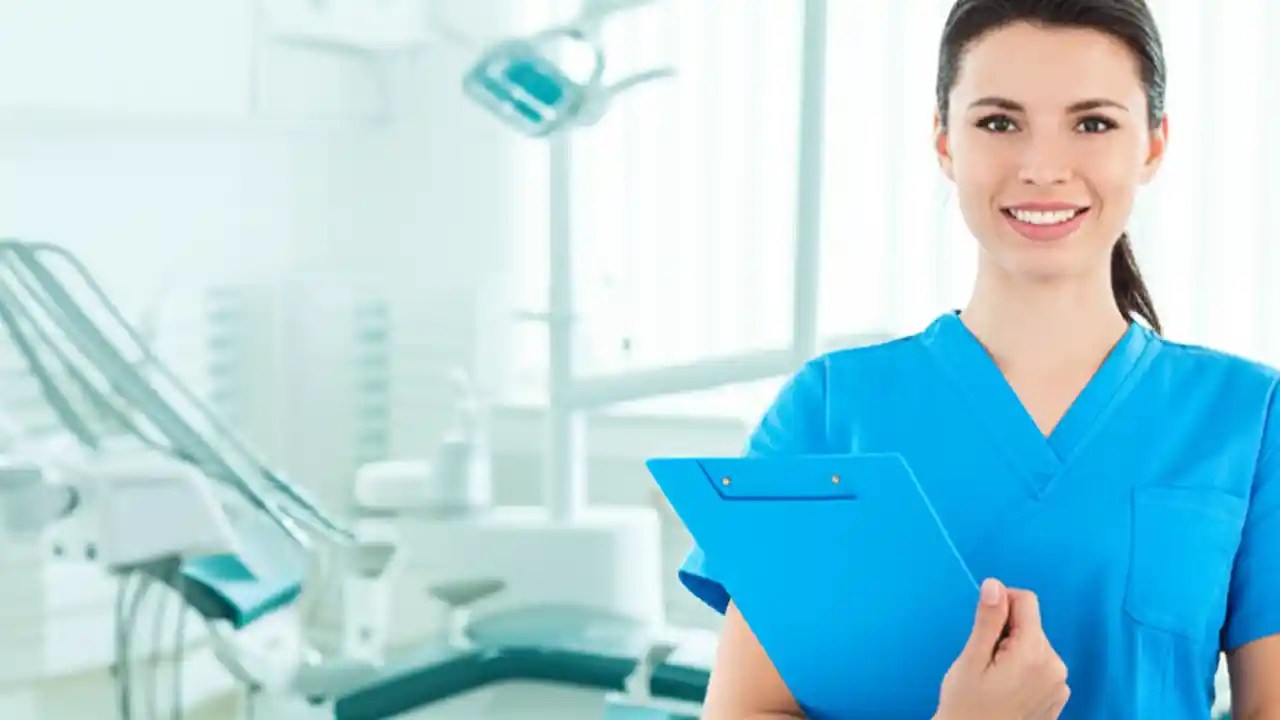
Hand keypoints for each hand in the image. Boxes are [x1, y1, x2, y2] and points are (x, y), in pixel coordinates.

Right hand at [934, 578, 1069, 719]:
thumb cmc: (966, 707)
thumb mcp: (971, 660)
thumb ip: (988, 620)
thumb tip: (994, 585)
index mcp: (1034, 654)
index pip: (1026, 601)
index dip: (1001, 603)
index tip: (983, 625)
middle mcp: (1055, 667)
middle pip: (1031, 624)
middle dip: (1006, 632)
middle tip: (985, 660)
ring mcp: (1059, 685)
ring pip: (1035, 644)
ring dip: (1015, 650)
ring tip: (995, 677)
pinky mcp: (1057, 697)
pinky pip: (1041, 665)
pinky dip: (1024, 668)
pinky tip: (1007, 688)